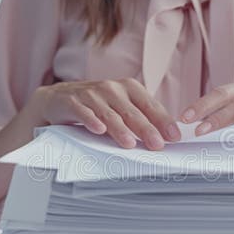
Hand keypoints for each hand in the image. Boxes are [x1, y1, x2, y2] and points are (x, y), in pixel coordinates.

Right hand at [30, 78, 180, 149]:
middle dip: (146, 129)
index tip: (174, 137)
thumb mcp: (122, 108)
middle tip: (157, 145)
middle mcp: (112, 88)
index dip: (163, 121)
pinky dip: (91, 120)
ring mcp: (91, 94)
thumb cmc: (97, 106)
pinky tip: (98, 130)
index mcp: (130, 88)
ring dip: (120, 129)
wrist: (59, 98)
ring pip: (109, 114)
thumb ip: (141, 118)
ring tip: (129, 144)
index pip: (150, 106)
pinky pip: (83, 112)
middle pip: (132, 112)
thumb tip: (166, 138)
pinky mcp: (72, 101)